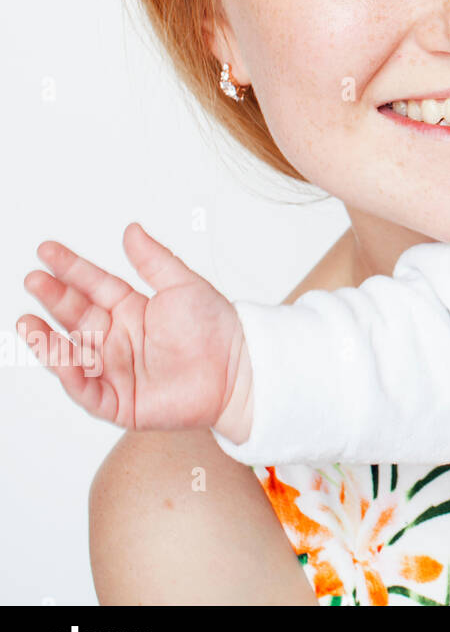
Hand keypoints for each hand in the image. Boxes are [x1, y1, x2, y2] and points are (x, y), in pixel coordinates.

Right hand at [16, 223, 250, 437]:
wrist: (239, 371)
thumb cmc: (216, 329)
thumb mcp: (183, 286)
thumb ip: (154, 260)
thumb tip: (130, 229)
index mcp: (133, 310)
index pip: (94, 285)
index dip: (71, 269)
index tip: (47, 250)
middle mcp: (119, 339)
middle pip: (77, 315)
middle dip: (53, 298)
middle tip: (34, 279)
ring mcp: (116, 370)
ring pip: (72, 354)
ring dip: (47, 339)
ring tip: (27, 320)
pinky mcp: (120, 402)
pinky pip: (86, 390)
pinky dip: (69, 374)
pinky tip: (58, 354)